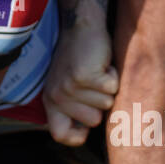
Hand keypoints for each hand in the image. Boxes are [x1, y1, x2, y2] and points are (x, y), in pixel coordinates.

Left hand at [43, 29, 116, 146]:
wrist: (81, 27)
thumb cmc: (80, 59)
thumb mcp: (69, 87)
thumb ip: (75, 110)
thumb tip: (88, 133)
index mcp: (51, 102)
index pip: (60, 135)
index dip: (78, 136)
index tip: (86, 127)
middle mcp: (57, 96)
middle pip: (94, 121)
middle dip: (101, 103)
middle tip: (92, 83)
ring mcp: (69, 87)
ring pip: (106, 105)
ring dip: (107, 88)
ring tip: (95, 71)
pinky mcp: (84, 76)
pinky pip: (112, 88)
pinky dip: (113, 76)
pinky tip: (102, 64)